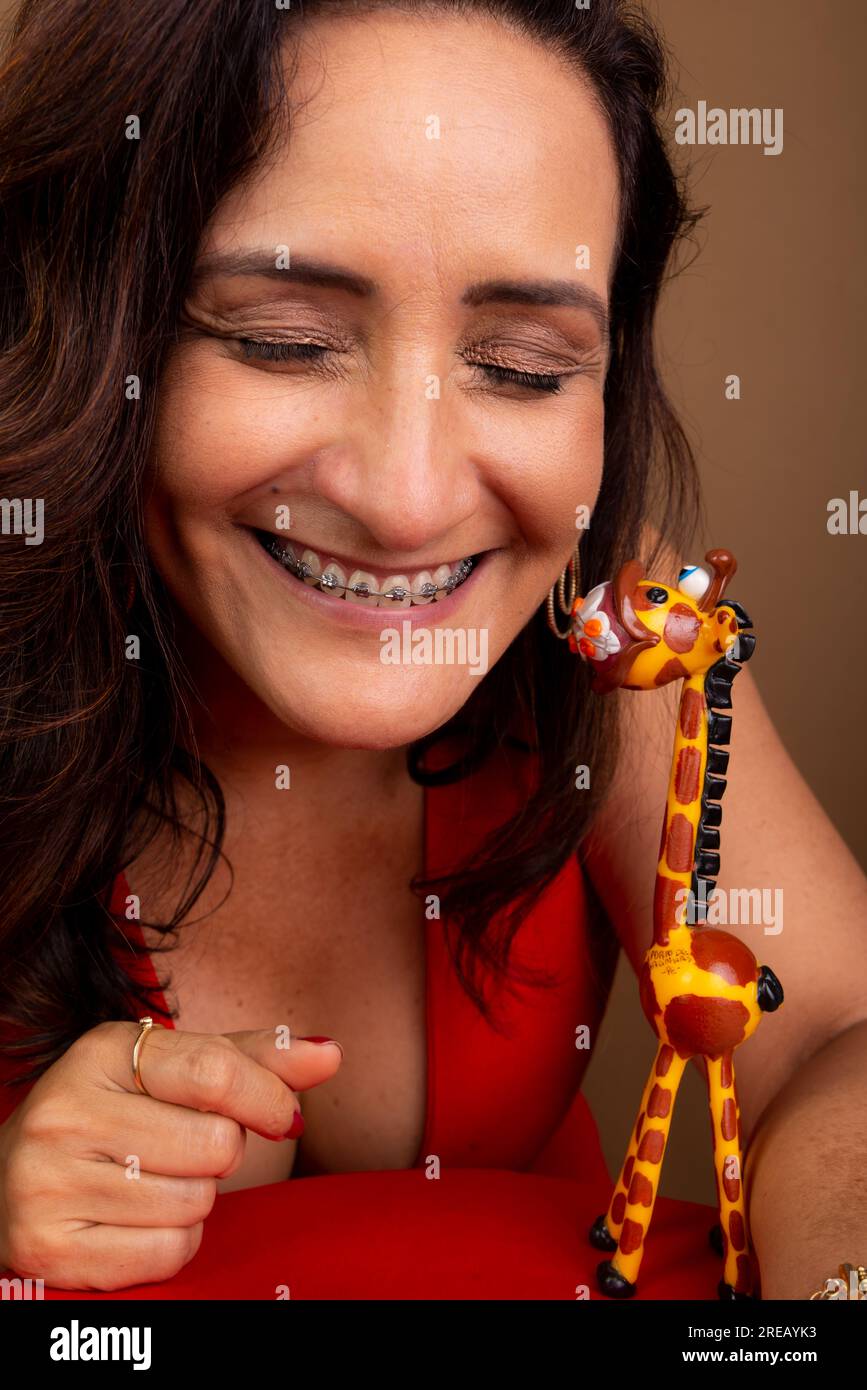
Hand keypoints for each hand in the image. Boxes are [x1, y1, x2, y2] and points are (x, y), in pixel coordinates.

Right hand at [0, 1021, 341, 1290]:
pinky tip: (141, 1219)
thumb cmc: (116, 1114)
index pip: (216, 1072)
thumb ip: (253, 1060)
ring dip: (197, 1198)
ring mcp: (49, 1183)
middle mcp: (66, 1113)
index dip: (269, 1099)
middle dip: (221, 1153)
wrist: (11, 1178)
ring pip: (195, 1202)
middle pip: (215, 1145)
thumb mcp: (173, 1070)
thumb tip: (331, 1054)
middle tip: (186, 1148)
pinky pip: (168, 1253)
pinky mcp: (50, 1248)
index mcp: (101, 1052)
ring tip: (156, 1180)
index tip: (284, 1116)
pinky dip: (174, 1242)